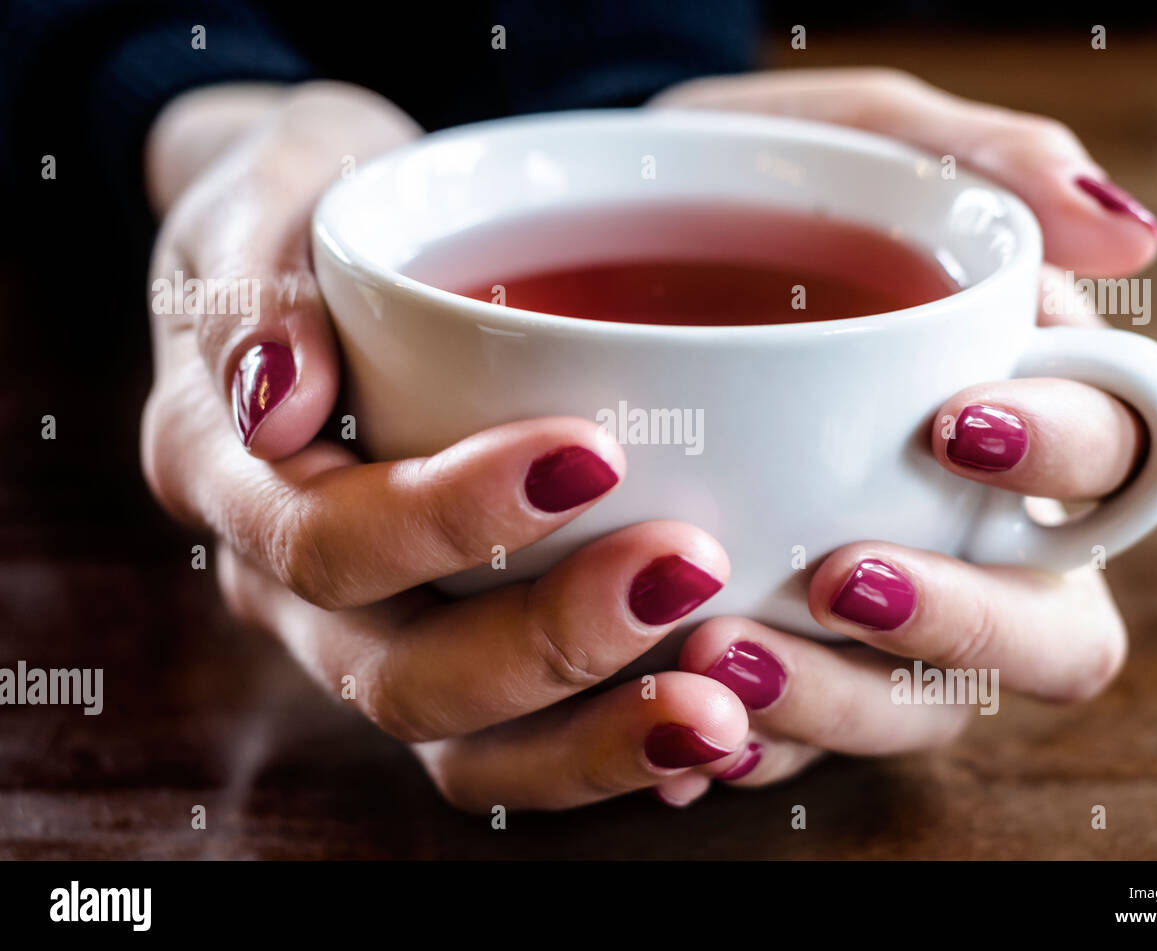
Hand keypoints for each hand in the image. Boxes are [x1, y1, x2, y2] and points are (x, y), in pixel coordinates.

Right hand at [142, 81, 751, 810]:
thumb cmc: (316, 208)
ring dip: (596, 741)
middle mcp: (288, 586)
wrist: (341, 248)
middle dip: (551, 643)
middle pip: (399, 675)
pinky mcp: (448, 655)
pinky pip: (516, 749)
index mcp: (226, 477)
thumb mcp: (274, 192)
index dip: (453, 517)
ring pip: (461, 748)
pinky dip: (611, 754)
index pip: (326, 540)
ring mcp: (369, 635)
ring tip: (722, 714)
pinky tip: (716, 735)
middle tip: (688, 571)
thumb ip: (259, 285)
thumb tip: (276, 401)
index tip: (592, 451)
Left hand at [649, 69, 1152, 802]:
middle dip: (959, 620)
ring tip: (720, 655)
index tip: (955, 423)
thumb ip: (981, 164)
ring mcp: (885, 616)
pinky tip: (677, 723)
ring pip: (921, 710)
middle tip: (841, 572)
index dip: (1063, 455)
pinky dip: (744, 741)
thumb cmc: (754, 192)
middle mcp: (980, 537)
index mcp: (1027, 419)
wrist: (602, 257)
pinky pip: (796, 740)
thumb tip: (1126, 231)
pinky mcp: (787, 660)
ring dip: (836, 703)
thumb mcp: (853, 137)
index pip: (1116, 457)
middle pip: (1053, 633)